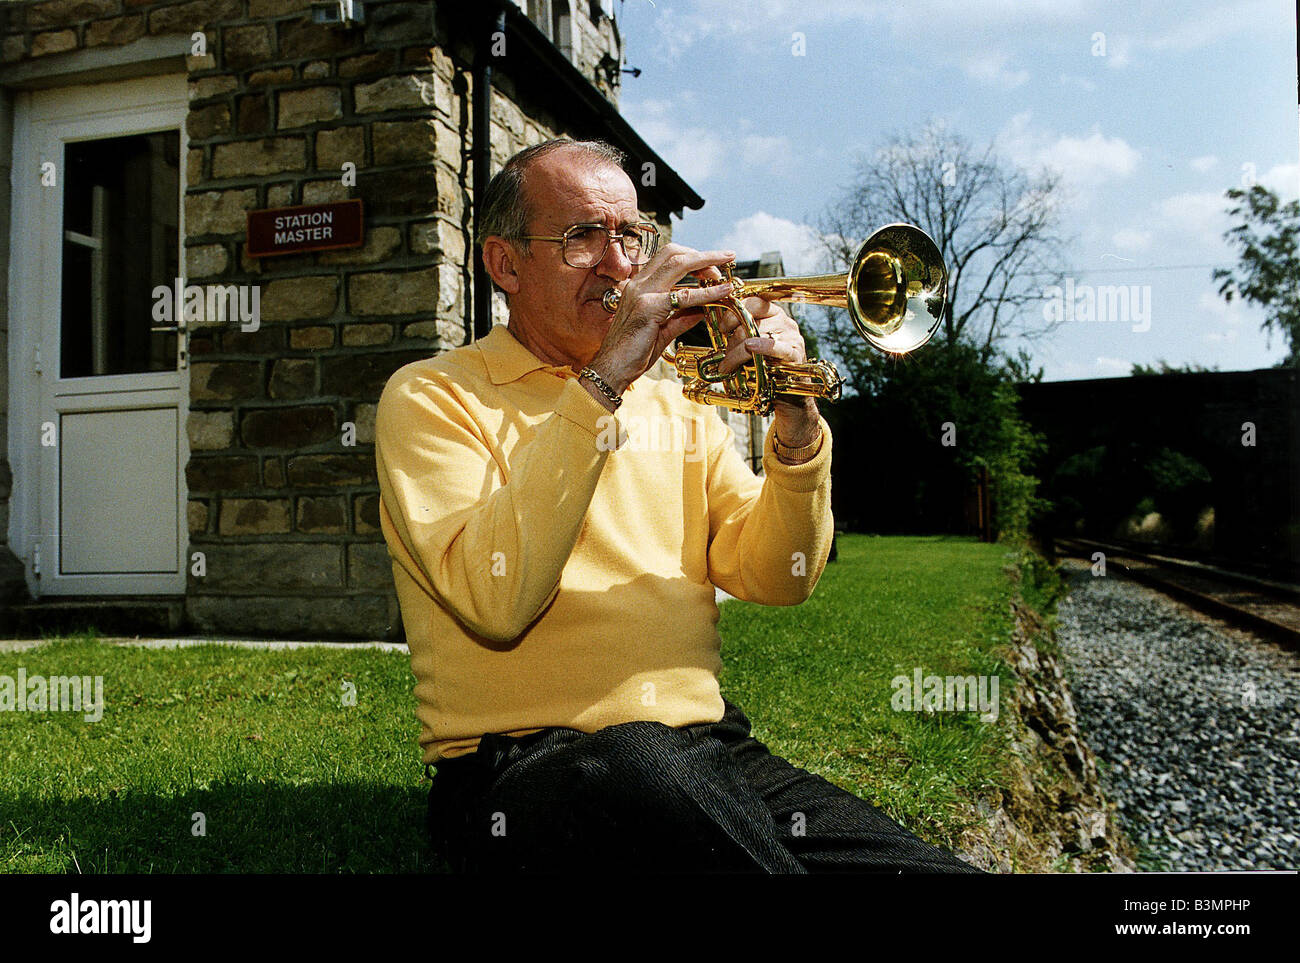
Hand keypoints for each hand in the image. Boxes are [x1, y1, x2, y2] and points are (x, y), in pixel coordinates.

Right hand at [586, 243, 736, 392]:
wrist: (611, 370)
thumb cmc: (632, 354)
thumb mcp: (662, 332)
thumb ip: (681, 318)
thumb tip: (701, 310)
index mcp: (640, 287)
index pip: (668, 258)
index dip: (693, 257)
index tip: (713, 263)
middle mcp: (639, 284)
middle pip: (674, 252)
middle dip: (703, 254)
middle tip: (724, 261)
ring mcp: (642, 294)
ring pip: (679, 264)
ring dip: (707, 264)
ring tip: (726, 271)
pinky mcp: (648, 308)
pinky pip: (683, 295)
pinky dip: (706, 292)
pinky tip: (721, 293)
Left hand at [715, 296, 820, 446]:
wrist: (789, 399)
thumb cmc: (767, 372)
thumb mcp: (749, 350)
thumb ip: (737, 336)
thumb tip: (713, 328)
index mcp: (773, 315)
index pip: (753, 301)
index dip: (733, 310)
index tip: (721, 327)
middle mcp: (784, 322)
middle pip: (752, 319)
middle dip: (732, 338)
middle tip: (723, 355)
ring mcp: (792, 337)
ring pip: (757, 334)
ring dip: (737, 352)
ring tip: (727, 366)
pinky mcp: (796, 354)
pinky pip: (777, 346)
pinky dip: (762, 346)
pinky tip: (751, 347)